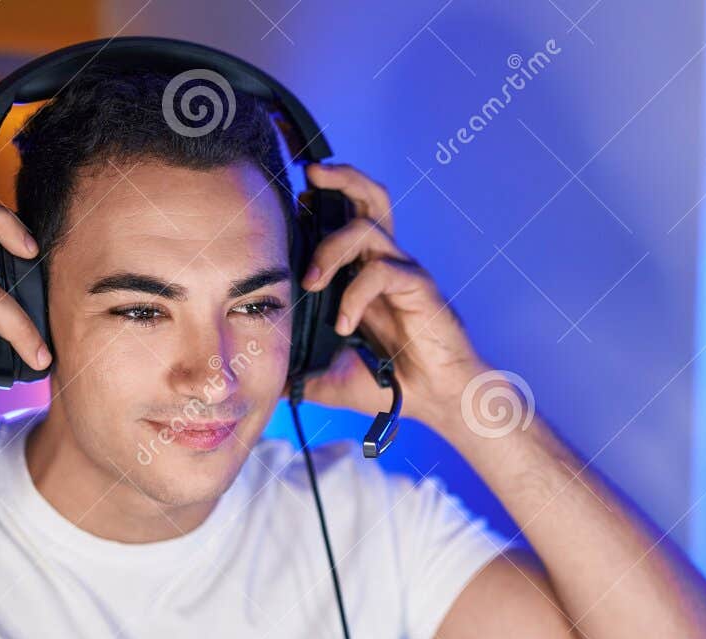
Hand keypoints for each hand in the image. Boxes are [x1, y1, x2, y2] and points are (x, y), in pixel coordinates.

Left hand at [297, 162, 490, 433]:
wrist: (438, 399)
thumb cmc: (393, 382)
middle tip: (309, 173)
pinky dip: (355, 295)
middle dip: (340, 177)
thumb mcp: (333, 376)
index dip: (320, 201)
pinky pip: (381, 271)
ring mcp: (402, 273)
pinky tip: (346, 326)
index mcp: (364, 274)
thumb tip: (267, 379)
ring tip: (312, 283)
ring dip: (330, 248)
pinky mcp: (418, 288)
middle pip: (368, 198)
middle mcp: (383, 264)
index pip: (344, 220)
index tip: (292, 198)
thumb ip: (303, 371)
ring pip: (367, 227)